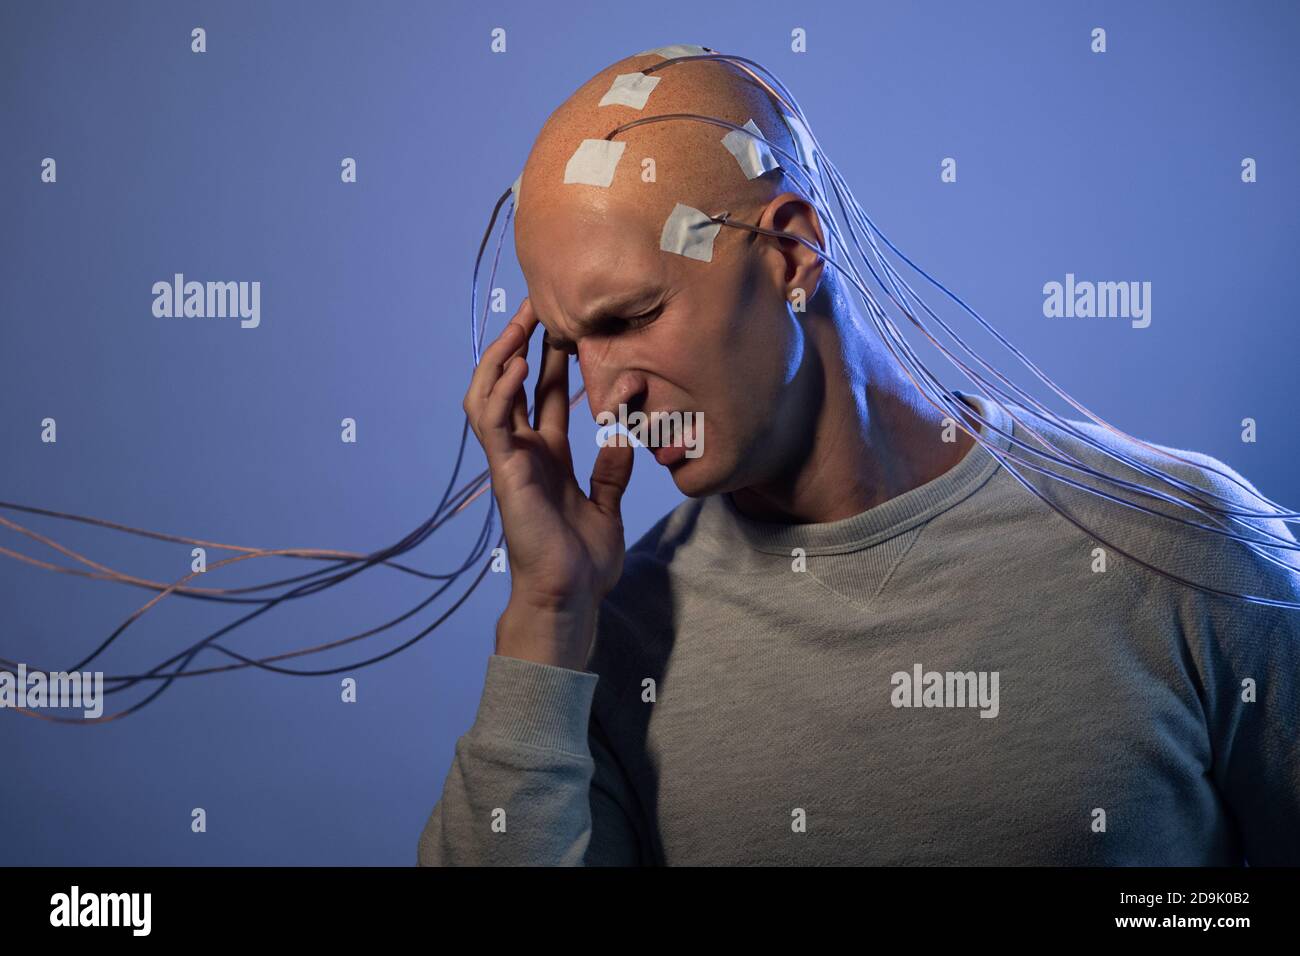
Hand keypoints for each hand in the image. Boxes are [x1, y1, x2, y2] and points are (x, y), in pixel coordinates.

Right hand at [462, 297, 634, 667]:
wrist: (570, 595)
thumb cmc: (584, 562)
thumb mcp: (607, 506)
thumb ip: (611, 472)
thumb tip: (621, 440)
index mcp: (546, 457)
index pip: (542, 396)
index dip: (547, 359)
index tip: (562, 324)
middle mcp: (524, 453)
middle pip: (512, 384)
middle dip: (520, 343)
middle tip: (537, 305)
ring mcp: (510, 460)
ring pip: (490, 394)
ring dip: (501, 356)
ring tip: (519, 323)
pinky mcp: (505, 471)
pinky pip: (495, 422)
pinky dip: (502, 390)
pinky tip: (517, 364)